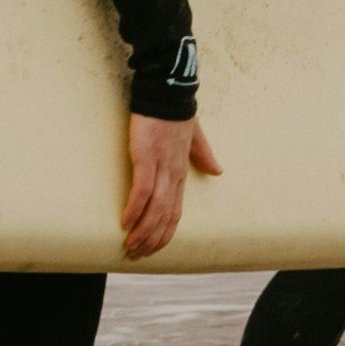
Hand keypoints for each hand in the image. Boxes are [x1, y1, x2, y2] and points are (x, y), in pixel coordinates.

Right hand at [122, 111, 220, 258]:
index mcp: (181, 171)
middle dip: (151, 239)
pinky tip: (126, 222)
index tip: (153, 248)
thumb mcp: (196, 135)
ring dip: (143, 231)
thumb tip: (219, 170)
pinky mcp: (146, 157)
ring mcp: (161, 166)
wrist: (167, 90)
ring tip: (130, 246)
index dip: (165, 232)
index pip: (175, 212)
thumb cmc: (177, 112)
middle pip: (165, 216)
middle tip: (136, 255)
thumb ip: (204, 154)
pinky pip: (142, 189)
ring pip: (155, 208)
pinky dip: (135, 208)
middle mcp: (173, 173)